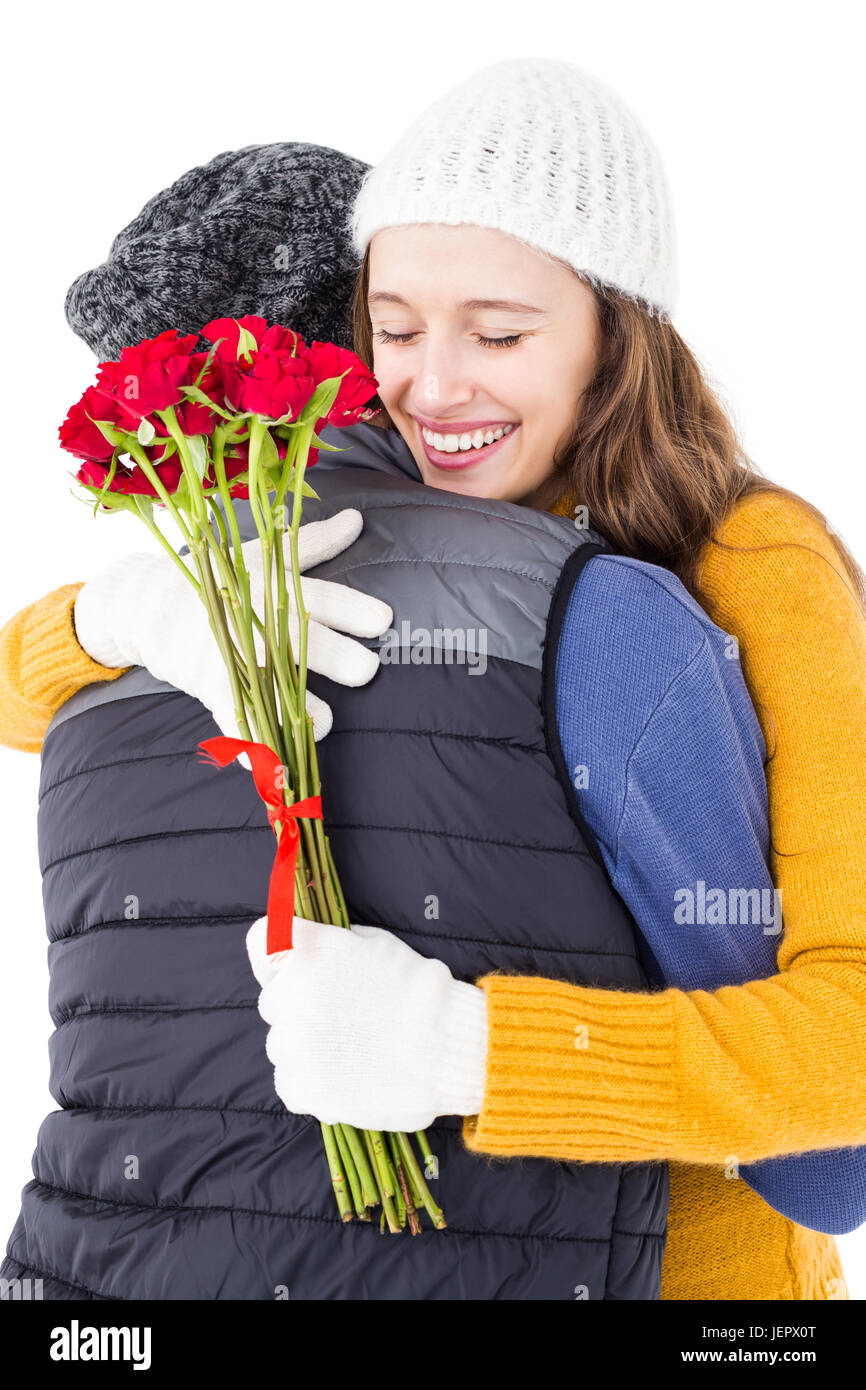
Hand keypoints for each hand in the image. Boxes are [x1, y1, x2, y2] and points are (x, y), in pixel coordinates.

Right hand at [73, 509, 391, 741]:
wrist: (144, 603)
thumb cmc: (219, 579)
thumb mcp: (263, 557)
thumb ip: (314, 544)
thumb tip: (358, 519)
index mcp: (273, 589)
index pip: (320, 597)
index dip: (353, 610)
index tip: (383, 621)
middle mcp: (255, 623)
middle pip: (301, 643)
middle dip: (337, 658)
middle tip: (366, 670)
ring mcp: (230, 658)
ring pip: (269, 688)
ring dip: (299, 710)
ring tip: (326, 723)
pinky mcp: (210, 688)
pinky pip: (233, 723)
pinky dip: (251, 748)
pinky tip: (272, 767)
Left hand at [245, 915, 488, 1131]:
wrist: (445, 1047)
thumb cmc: (415, 989)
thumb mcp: (372, 943)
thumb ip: (327, 944)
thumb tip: (299, 947)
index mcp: (306, 953)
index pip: (261, 940)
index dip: (279, 954)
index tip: (295, 965)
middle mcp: (289, 996)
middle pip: (274, 999)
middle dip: (299, 1005)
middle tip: (341, 1016)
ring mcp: (291, 1044)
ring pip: (281, 1043)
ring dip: (306, 1045)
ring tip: (351, 1049)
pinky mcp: (299, 1087)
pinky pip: (288, 1081)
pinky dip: (311, 1080)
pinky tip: (346, 1073)